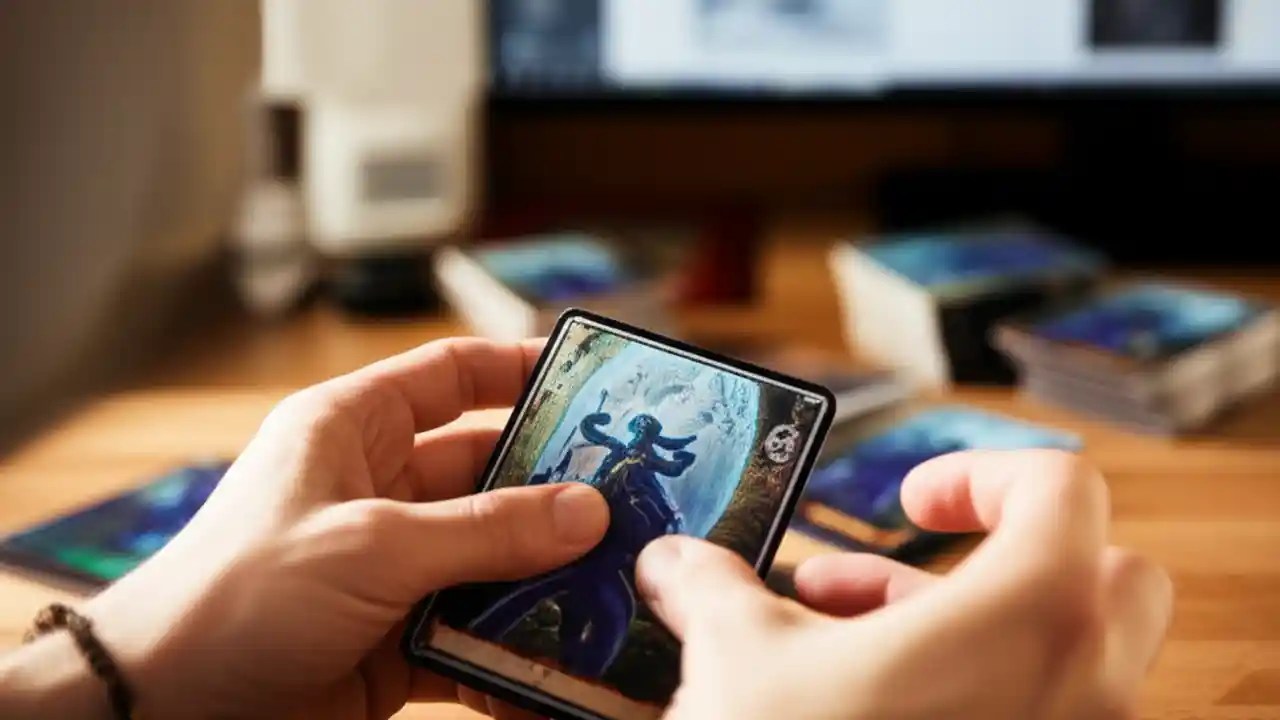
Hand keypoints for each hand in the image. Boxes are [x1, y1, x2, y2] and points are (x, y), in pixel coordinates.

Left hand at [71, 339, 607, 718]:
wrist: (166, 710)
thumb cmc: (239, 595)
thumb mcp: (371, 545)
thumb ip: (485, 529)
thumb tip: (587, 511)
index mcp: (350, 430)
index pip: (449, 375)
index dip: (519, 370)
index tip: (594, 380)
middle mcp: (375, 489)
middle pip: (487, 471)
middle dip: (556, 488)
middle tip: (635, 496)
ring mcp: (389, 566)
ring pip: (490, 555)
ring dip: (545, 573)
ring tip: (620, 581)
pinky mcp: (396, 635)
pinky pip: (472, 631)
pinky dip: (514, 647)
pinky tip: (562, 660)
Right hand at [636, 449, 1172, 719]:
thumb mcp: (739, 658)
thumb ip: (715, 587)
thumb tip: (679, 562)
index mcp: (1032, 619)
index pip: (1064, 492)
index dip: (981, 474)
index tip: (914, 500)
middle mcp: (1084, 691)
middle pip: (1105, 577)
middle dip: (1009, 559)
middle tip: (920, 569)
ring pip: (1062, 657)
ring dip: (958, 629)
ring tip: (834, 633)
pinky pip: (1037, 716)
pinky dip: (968, 692)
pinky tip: (856, 698)